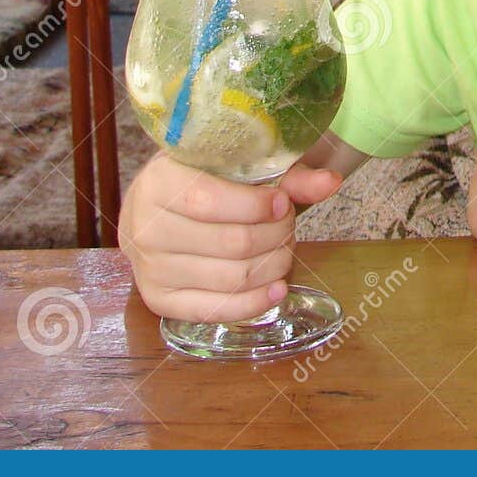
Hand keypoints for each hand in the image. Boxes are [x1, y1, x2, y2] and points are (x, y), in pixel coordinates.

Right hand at [120, 152, 342, 321]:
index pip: (211, 201)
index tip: (282, 204)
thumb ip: (286, 175)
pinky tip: (276, 287)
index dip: (258, 206)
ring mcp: (150, 268)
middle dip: (275, 236)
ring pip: (230, 278)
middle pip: (232, 244)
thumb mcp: (237, 166)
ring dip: (272, 266)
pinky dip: (255, 302)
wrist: (156, 208)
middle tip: (287, 227)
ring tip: (282, 249)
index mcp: (159, 182)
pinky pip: (215, 310)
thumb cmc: (202, 180)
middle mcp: (146, 227)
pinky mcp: (160, 300)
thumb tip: (331, 182)